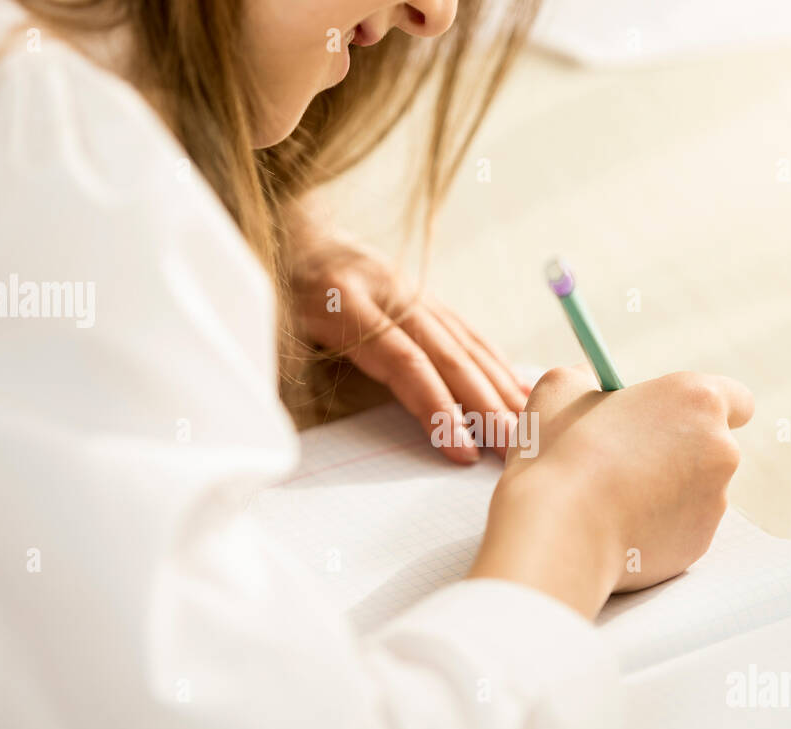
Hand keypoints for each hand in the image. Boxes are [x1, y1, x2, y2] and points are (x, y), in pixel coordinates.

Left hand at [288, 230, 528, 463]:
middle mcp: (388, 290)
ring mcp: (410, 287)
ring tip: (527, 426)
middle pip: (447, 352)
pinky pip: (465, 330)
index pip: (404, 361)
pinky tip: (518, 388)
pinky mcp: (420, 291)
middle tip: (516, 448)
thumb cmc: (267, 283)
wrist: (284, 216)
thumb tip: (285, 433)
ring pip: (464, 341)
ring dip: (499, 386)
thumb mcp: (264, 324)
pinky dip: (494, 361)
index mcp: (346, 300)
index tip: (463, 450)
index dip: (436, 407)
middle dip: (486, 404)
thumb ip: (281, 370)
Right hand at [468, 366, 754, 617]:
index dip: (703, 409)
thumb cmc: (560, 453)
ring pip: (695, 490)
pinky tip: (615, 526)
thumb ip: (588, 378)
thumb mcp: (560, 389)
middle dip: (679, 452)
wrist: (560, 534)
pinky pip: (681, 528)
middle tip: (628, 457)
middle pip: (712, 447)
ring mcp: (715, 501)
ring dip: (665, 490)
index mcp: (696, 399)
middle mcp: (721, 449)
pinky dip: (656, 526)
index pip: (736, 400)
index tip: (674, 416)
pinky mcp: (700, 544)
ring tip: (611, 497)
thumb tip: (591, 383)